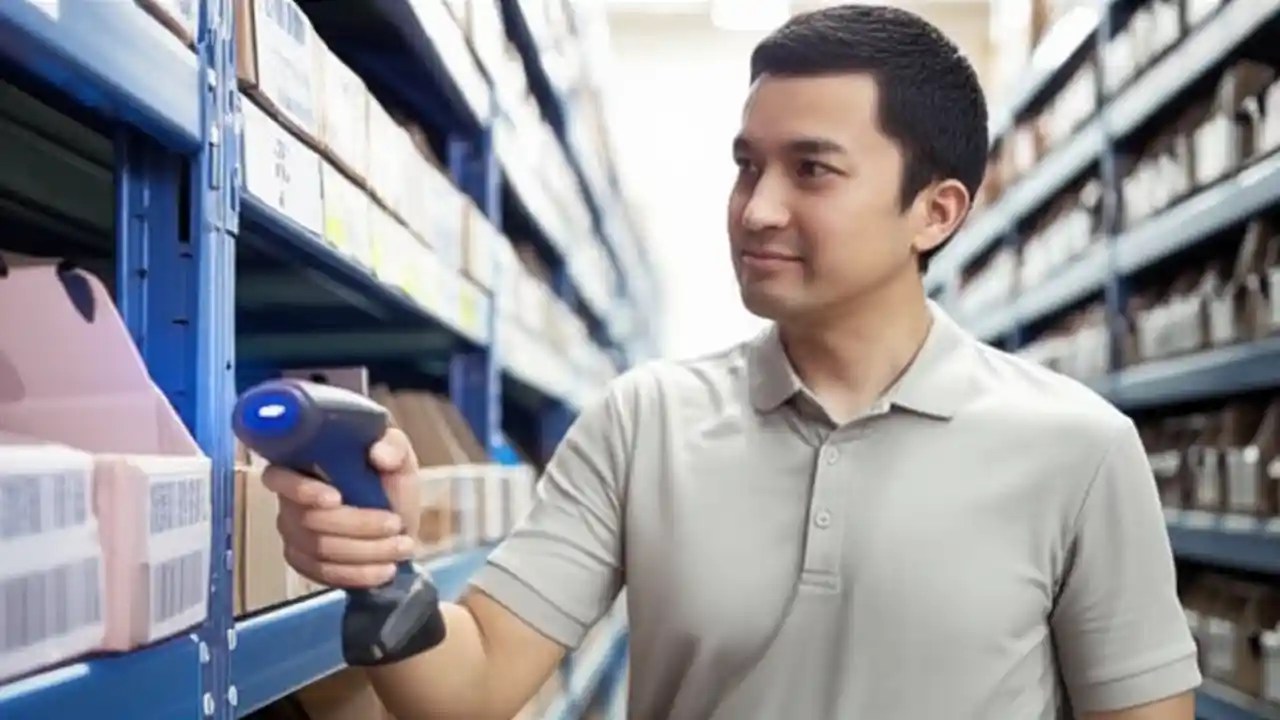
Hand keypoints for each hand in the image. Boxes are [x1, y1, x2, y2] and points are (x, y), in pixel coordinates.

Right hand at [263, 428, 422, 588]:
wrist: (398, 524)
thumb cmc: (389, 481)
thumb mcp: (400, 457)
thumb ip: (394, 447)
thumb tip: (379, 454)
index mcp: (303, 466)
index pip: (279, 477)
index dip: (301, 490)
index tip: (336, 498)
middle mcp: (289, 502)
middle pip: (310, 521)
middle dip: (358, 525)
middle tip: (396, 525)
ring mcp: (293, 535)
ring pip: (320, 550)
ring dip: (366, 551)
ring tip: (402, 546)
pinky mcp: (304, 563)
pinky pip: (323, 574)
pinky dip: (359, 574)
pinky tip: (385, 569)